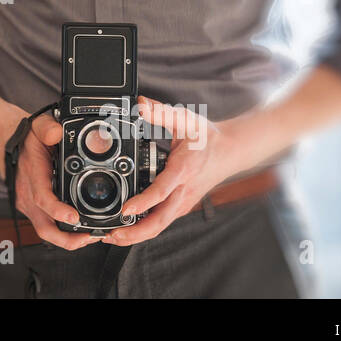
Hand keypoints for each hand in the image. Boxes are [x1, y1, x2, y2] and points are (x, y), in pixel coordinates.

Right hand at [0, 101, 103, 251]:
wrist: (4, 141)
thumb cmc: (23, 136)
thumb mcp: (36, 124)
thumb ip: (46, 127)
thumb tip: (56, 133)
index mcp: (31, 174)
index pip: (42, 198)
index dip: (58, 210)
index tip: (74, 217)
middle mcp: (26, 193)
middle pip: (45, 227)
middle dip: (68, 239)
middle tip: (90, 237)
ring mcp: (27, 203)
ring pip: (46, 230)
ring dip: (67, 239)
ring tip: (90, 237)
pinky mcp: (31, 207)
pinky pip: (46, 226)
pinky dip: (62, 233)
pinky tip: (78, 231)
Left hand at [100, 96, 257, 245]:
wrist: (230, 152)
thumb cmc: (207, 137)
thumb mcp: (185, 119)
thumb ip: (161, 112)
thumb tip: (140, 104)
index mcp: (183, 171)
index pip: (161, 191)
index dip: (143, 202)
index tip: (125, 209)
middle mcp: (183, 192)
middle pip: (159, 221)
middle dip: (134, 232)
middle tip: (110, 234)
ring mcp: (183, 202)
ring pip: (160, 226)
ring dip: (136, 235)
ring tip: (112, 236)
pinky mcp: (181, 205)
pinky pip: (161, 221)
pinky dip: (144, 229)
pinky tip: (127, 229)